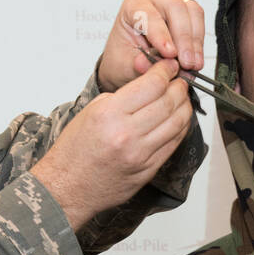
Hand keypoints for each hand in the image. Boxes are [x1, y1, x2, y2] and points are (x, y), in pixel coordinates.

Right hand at [32, 58, 192, 230]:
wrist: (68, 187)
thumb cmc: (74, 151)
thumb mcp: (91, 112)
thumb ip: (122, 97)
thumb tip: (149, 85)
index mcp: (109, 114)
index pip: (152, 85)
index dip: (166, 71)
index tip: (169, 66)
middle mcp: (126, 134)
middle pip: (168, 102)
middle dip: (179, 87)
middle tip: (179, 81)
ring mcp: (140, 154)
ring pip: (177, 123)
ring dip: (184, 106)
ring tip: (182, 98)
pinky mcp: (148, 169)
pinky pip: (174, 144)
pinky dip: (181, 128)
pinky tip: (179, 119)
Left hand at [96, 0, 205, 92]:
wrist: (128, 62)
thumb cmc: (123, 58)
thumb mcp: (125, 66)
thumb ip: (139, 64)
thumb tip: (154, 64)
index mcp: (132, 6)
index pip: (149, 14)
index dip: (161, 34)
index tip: (170, 54)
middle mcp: (153, 0)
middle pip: (175, 7)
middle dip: (183, 37)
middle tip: (186, 63)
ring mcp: (172, 5)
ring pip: (192, 12)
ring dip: (195, 40)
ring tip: (193, 65)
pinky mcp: (186, 14)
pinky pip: (198, 21)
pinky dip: (199, 42)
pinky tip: (196, 60)